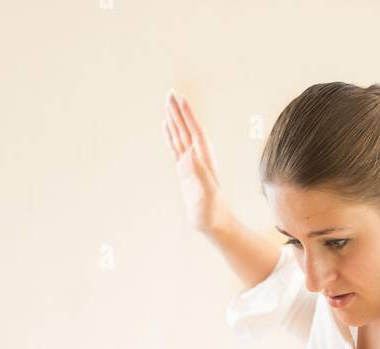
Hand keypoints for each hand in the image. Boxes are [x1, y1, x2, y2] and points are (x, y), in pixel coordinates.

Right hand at [162, 89, 225, 233]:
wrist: (213, 223)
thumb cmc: (212, 211)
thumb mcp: (207, 194)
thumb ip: (200, 174)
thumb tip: (190, 154)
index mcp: (204, 160)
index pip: (195, 132)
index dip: (188, 117)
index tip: (181, 100)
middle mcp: (197, 158)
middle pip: (186, 130)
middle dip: (178, 112)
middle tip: (169, 93)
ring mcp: (189, 164)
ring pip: (180, 136)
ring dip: (174, 120)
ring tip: (167, 104)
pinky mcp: (183, 171)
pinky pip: (174, 149)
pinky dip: (169, 136)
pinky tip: (166, 126)